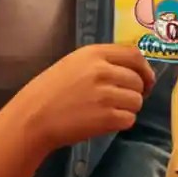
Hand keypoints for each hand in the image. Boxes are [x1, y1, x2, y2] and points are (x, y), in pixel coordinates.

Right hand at [8, 44, 154, 152]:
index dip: (145, 69)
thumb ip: (102, 61)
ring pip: (137, 101)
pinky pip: (129, 119)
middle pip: (138, 80)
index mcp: (94, 54)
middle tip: (120, 100)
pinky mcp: (107, 117)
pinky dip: (121, 122)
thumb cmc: (51, 90)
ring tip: (109, 111)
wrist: (32, 118)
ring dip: (128, 108)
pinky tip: (105, 122)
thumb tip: (134, 68)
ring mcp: (106, 95)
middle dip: (135, 92)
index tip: (145, 80)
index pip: (135, 55)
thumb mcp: (74, 63)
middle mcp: (103, 71)